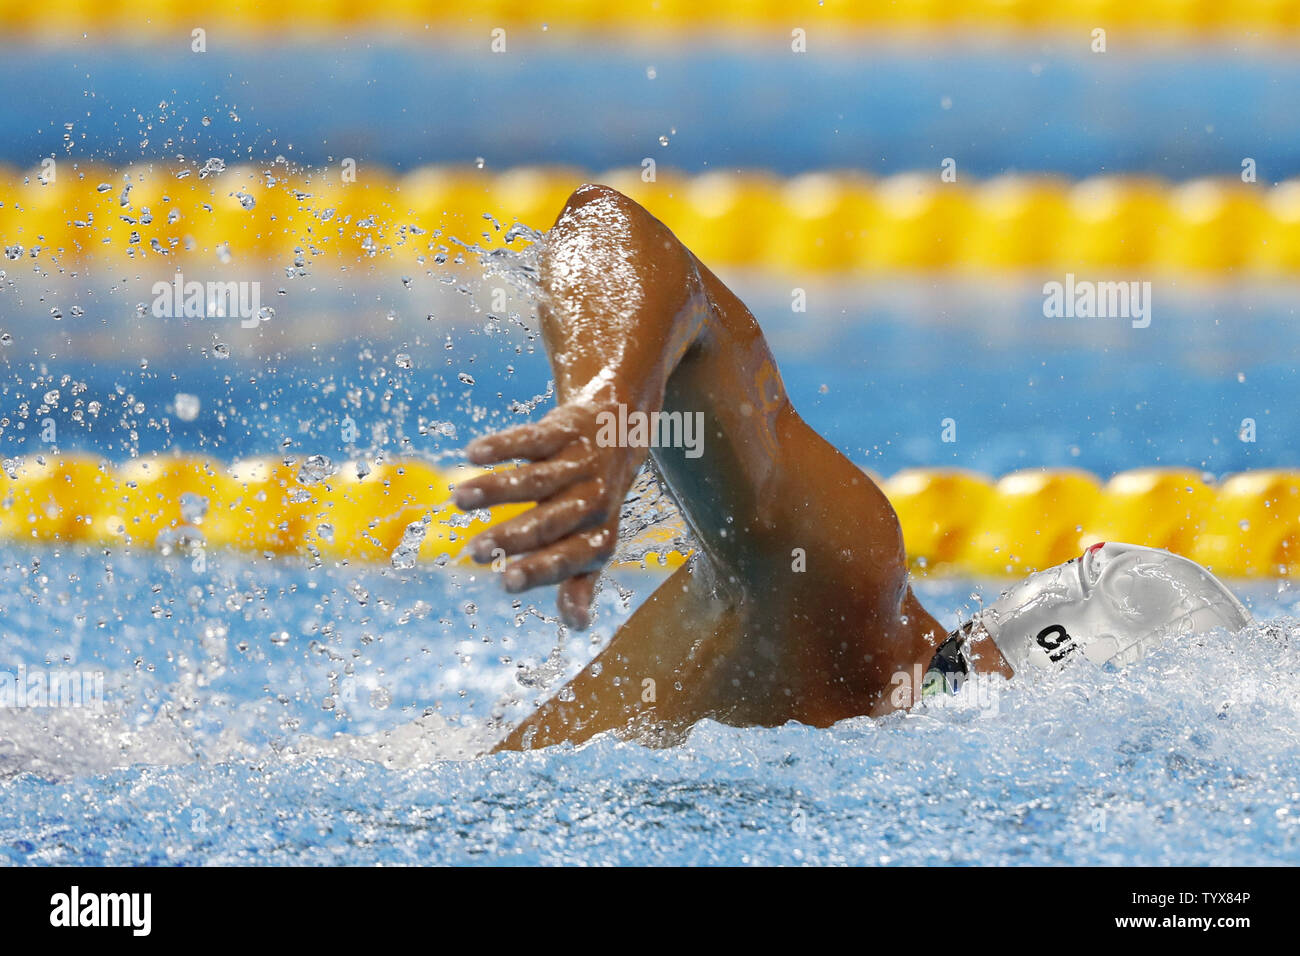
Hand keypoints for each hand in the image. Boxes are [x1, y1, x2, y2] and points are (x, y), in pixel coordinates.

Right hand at [453, 400, 645, 629]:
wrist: (621, 430)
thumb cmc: (596, 499)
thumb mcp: (596, 541)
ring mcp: (579, 464)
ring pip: (535, 479)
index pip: (569, 558)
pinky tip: (471, 453)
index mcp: (599, 535)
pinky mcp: (564, 430)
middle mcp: (593, 500)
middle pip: (549, 521)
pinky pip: (531, 439)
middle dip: (512, 537)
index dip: (539, 571)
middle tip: (474, 551)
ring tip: (459, 499)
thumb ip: (579, 581)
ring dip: (496, 489)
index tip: (505, 583)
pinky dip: (502, 446)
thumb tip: (577, 625)